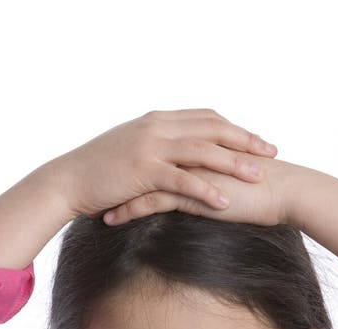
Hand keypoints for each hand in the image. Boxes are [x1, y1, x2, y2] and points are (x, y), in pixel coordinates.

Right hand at [50, 108, 278, 220]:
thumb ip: (155, 148)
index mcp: (158, 120)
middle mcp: (158, 127)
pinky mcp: (143, 170)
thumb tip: (174, 157)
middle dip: (244, 140)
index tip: (256, 141)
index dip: (234, 128)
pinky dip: (205, 190)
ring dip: (233, 164)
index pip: (206, 118)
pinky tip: (224, 202)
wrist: (67, 181)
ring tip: (257, 177)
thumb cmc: (96, 172)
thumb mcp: (130, 151)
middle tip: (270, 153)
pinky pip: (182, 180)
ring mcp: (150, 147)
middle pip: (212, 128)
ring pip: (202, 151)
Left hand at [102, 153, 298, 228]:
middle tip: (97, 189)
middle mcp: (189, 151)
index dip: (136, 163)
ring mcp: (188, 169)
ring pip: (141, 179)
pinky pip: (151, 199)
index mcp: (199, 144)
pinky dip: (129, 209)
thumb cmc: (267, 189)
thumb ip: (215, 175)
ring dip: (117, 195)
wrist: (287, 192)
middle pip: (142, 159)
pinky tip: (112, 221)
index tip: (115, 177)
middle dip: (119, 176)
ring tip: (98, 209)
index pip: (159, 149)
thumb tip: (203, 187)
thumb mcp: (233, 178)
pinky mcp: (191, 190)